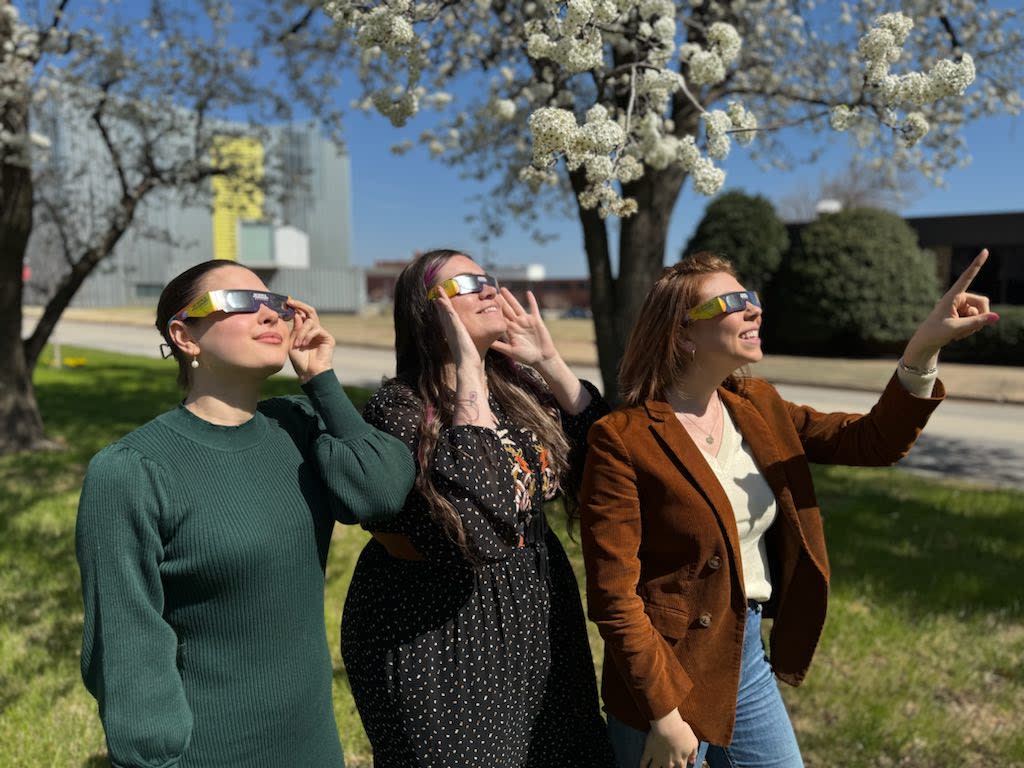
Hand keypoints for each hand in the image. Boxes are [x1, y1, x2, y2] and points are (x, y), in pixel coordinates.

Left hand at [288, 299, 334, 382]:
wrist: (309, 373)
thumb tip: (297, 314)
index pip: (301, 314)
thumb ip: (295, 328)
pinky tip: (303, 344)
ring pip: (310, 321)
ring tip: (297, 344)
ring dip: (301, 331)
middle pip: (310, 311)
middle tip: (290, 302)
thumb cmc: (299, 361)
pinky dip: (308, 335)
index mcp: (305, 330)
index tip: (285, 302)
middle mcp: (314, 330)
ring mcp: (321, 333)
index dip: (295, 307)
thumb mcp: (292, 342)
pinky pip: (317, 329)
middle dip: (299, 305)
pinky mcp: (328, 338)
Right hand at [434, 291, 483, 370]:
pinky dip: (445, 306)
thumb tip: (471, 343)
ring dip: (442, 300)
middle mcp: (450, 330)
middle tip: (438, 292)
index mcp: (454, 333)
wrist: (467, 364)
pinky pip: (449, 314)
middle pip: (444, 313)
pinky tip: (440, 299)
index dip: (445, 310)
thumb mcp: (468, 346)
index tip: (442, 302)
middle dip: (441, 302)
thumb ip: (467, 342)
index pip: (448, 319)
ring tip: (439, 290)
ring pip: (445, 311)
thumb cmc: (469, 358)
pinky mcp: (455, 327)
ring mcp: (452, 328)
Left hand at [491, 288, 558, 367]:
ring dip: (511, 298)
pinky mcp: (536, 320)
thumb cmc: (526, 357)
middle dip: (499, 301)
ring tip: (503, 289)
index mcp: (510, 330)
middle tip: (491, 291)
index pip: (499, 318)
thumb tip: (486, 343)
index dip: (493, 311)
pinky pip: (534, 308)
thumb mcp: (510, 351)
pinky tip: (528, 292)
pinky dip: (532, 300)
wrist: (542, 358)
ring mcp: (526, 321)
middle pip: (506, 309)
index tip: (484, 303)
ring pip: (517, 306)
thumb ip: (499, 346)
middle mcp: (517, 324)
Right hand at [641, 709, 699, 767]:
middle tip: (665, 767)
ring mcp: (658, 758)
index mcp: (680, 760)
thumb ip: (694, 753)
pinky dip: (642, 766)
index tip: (679, 767)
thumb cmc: (682, 732)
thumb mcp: (693, 742)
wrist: (668, 726)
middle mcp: (669, 762)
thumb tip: (693, 761)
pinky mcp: (649, 752)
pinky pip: (644, 761)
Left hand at [902, 249, 998, 367]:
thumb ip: (977, 322)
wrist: (926, 343)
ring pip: (980, 313)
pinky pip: (977, 319)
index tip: (985, 251)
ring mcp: (961, 306)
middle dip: (981, 316)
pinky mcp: (962, 314)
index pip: (967, 277)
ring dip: (974, 326)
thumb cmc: (935, 333)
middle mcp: (958, 298)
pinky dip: (971, 329)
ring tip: (959, 333)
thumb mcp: (956, 328)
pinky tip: (959, 335)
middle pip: (982, 302)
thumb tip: (996, 317)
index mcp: (952, 296)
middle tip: (970, 330)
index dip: (977, 264)